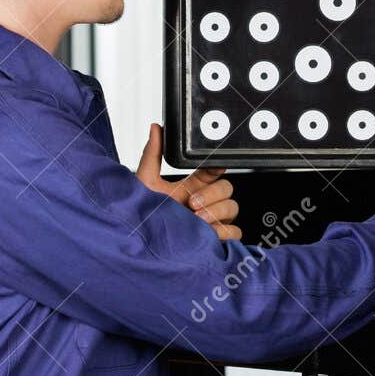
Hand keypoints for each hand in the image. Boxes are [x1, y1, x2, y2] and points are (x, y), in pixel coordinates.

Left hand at [136, 123, 241, 241]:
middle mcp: (203, 203)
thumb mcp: (144, 183)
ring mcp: (211, 222)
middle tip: (192, 202)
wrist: (139, 247)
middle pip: (226, 188)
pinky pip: (235, 232)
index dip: (216, 166)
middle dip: (213, 194)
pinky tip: (207, 233)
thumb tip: (156, 128)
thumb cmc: (140, 218)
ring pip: (233, 208)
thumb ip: (152, 155)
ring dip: (217, 212)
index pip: (212, 171)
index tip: (212, 167)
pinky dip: (225, 232)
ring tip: (196, 220)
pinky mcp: (216, 240)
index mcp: (190, 187)